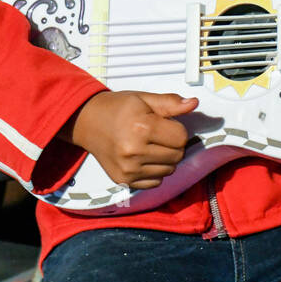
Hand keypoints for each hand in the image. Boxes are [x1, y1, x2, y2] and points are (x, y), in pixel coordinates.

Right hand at [63, 90, 196, 188]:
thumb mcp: (143, 99)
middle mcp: (134, 151)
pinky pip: (155, 182)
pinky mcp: (124, 180)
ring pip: (169, 170)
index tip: (165, 124)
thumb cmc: (116, 108)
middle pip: (177, 155)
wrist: (87, 122)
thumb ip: (170, 103)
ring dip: (165, 159)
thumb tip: (193, 103)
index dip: (177, 129)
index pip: (181, 137)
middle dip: (173, 144)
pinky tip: (143, 158)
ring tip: (149, 145)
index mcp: (141, 127)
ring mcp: (129, 169)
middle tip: (158, 134)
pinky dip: (154, 172)